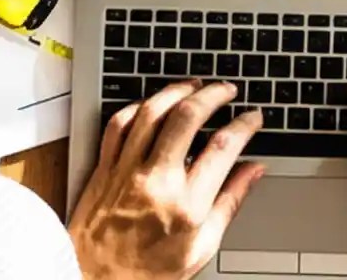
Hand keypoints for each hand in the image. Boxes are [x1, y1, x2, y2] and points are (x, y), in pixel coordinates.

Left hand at [68, 79, 264, 279]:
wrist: (94, 279)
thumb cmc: (147, 271)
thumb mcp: (201, 248)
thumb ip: (229, 204)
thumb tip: (253, 172)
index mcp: (187, 205)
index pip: (223, 148)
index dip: (244, 125)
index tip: (252, 116)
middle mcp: (157, 181)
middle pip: (188, 118)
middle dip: (213, 95)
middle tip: (226, 89)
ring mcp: (127, 170)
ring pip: (152, 112)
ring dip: (176, 91)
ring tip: (194, 85)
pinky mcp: (104, 167)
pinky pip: (118, 124)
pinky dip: (137, 108)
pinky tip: (151, 105)